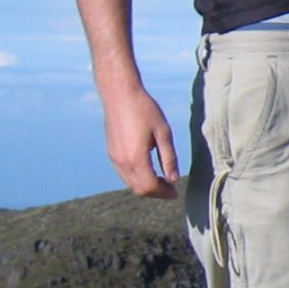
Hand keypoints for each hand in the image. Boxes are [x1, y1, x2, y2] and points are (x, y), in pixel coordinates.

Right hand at [101, 82, 180, 199]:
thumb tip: (174, 179)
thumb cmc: (145, 110)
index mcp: (136, 157)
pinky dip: (137, 179)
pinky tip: (149, 170)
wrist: (120, 94)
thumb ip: (169, 158)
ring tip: (162, 181)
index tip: (176, 191)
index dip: (164, 193)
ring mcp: (114, 158)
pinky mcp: (111, 153)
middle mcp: (122, 161)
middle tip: (171, 189)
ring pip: (130, 183)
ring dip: (146, 187)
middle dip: (156, 193)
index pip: (150, 186)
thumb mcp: (163, 132)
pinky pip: (124, 174)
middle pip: (139, 189)